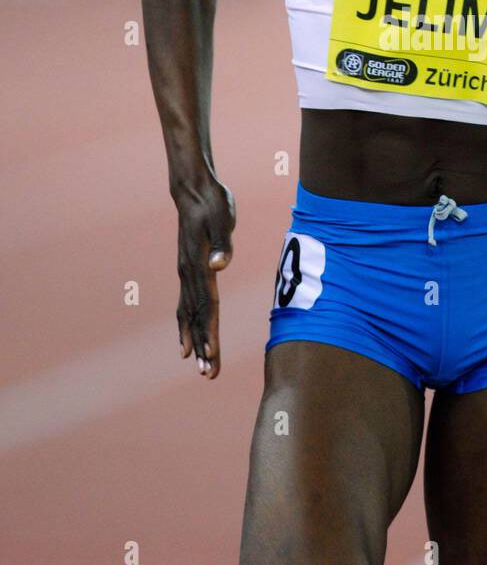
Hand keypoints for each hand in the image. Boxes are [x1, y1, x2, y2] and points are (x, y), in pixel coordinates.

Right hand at [174, 174, 235, 378]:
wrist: (193, 190)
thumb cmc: (213, 203)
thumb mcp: (223, 218)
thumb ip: (222, 244)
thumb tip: (218, 266)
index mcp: (199, 264)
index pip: (207, 305)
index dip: (209, 331)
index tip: (212, 354)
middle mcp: (189, 274)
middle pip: (197, 316)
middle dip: (204, 346)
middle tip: (209, 373)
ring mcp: (185, 273)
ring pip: (189, 314)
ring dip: (196, 341)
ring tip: (201, 366)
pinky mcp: (187, 270)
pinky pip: (186, 305)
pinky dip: (187, 326)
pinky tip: (188, 341)